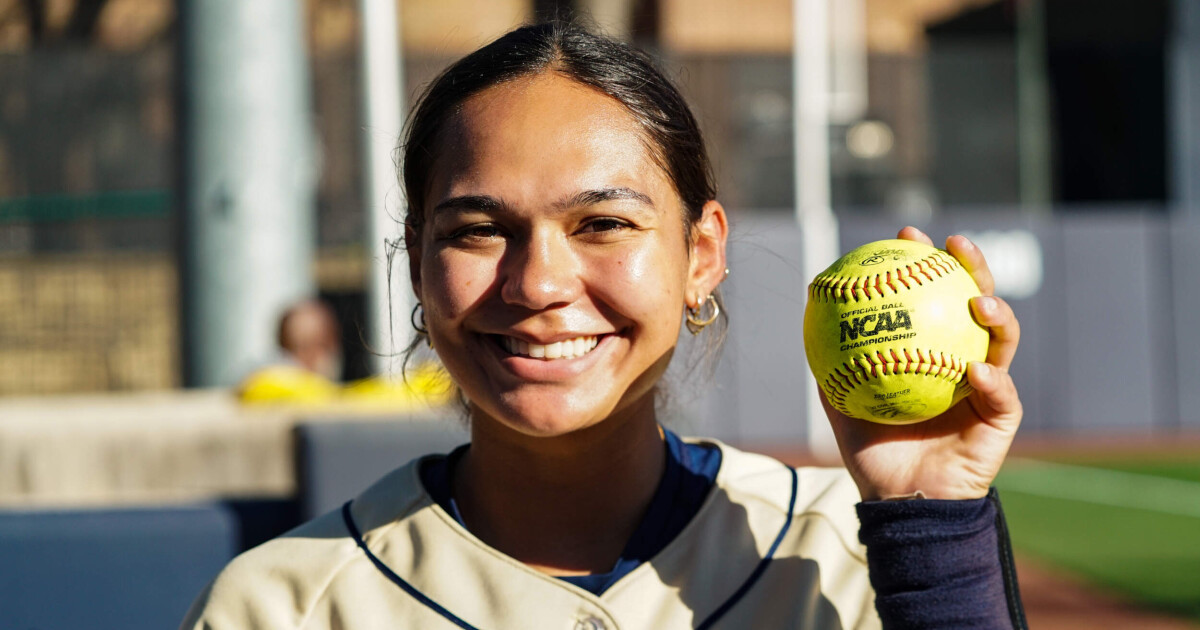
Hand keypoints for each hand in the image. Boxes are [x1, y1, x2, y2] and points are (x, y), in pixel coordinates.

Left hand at [823, 227, 1022, 500]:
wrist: (898, 501)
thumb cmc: (872, 451)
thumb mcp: (841, 401)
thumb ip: (831, 361)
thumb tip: (808, 310)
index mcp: (931, 349)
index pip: (931, 295)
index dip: (924, 260)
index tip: (907, 233)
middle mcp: (964, 360)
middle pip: (977, 302)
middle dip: (972, 266)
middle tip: (953, 243)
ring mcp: (988, 387)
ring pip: (1002, 341)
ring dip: (997, 316)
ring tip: (978, 301)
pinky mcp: (1002, 419)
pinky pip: (1003, 397)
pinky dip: (993, 384)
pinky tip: (976, 373)